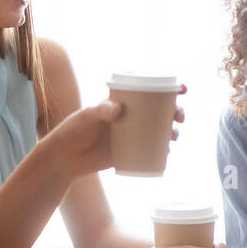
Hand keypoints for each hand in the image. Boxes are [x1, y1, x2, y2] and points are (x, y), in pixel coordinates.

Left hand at [47, 84, 187, 180]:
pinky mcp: (128, 153)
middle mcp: (130, 117)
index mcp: (123, 102)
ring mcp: (130, 135)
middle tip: (179, 116)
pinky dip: (162, 151)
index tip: (182, 89)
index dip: (169, 88)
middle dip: (176, 111)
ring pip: (159, 131)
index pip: (149, 90)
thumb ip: (101, 110)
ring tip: (174, 136)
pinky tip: (168, 153)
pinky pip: (150, 151)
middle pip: (160, 111)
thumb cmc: (72, 131)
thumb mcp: (86, 116)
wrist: (64, 159)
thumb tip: (118, 109)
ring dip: (172, 132)